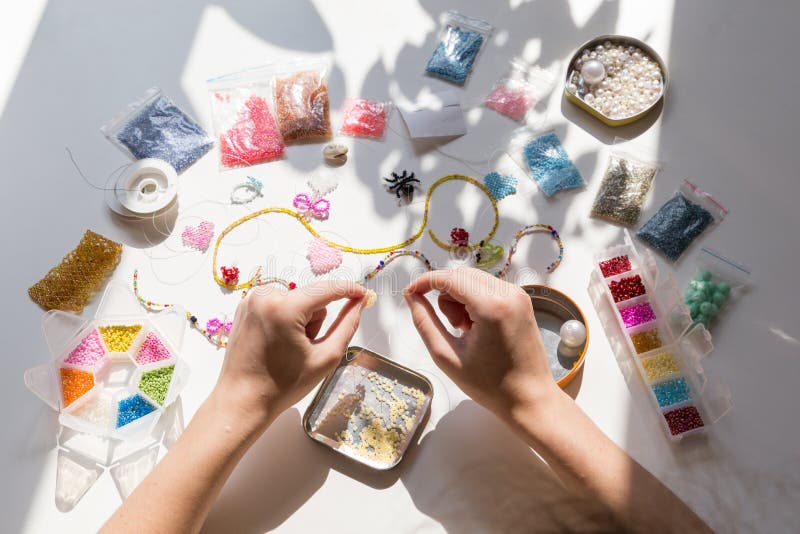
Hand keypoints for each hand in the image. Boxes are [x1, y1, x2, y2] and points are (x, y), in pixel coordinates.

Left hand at [215, 280, 367, 426]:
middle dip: (315, 321)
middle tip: (304, 349)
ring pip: (295, 301)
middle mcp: (264, 297)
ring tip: (288, 348)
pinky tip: (277, 343)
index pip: (326, 289)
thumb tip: (359, 303)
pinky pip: (279, 304)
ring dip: (300, 321)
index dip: (349, 290)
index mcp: (283, 309)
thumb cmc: (281, 386)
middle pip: (310, 298)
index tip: (364, 294)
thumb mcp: (325, 357)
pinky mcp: (245, 307)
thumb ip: (347, 326)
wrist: (242, 401)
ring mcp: (251, 300)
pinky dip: (285, 319)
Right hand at [403, 268, 559, 420]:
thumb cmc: (489, 385)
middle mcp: (509, 293)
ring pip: (473, 280)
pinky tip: (478, 328)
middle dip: (446, 296)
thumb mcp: (446, 356)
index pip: (450, 278)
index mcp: (492, 307)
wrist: (529, 398)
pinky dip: (474, 301)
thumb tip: (410, 296)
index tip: (410, 293)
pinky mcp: (522, 300)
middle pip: (461, 275)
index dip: (425, 281)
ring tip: (466, 332)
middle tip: (451, 328)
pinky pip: (487, 288)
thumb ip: (424, 321)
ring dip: (460, 300)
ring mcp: (519, 295)